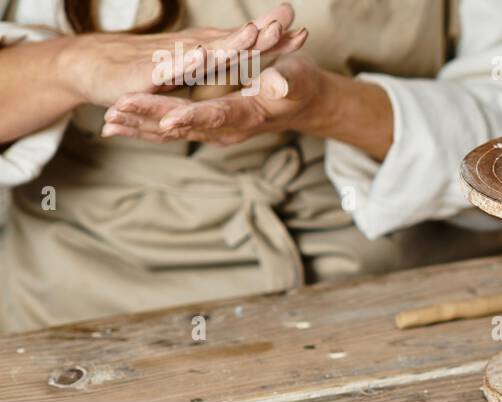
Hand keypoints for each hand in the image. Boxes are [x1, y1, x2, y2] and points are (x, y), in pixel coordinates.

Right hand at [55, 3, 305, 106]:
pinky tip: (199, 57)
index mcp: (209, 51)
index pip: (248, 44)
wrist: (94, 67)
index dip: (275, 39)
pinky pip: (168, 69)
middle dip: (261, 32)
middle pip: (233, 41)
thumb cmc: (151, 66)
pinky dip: (183, 63)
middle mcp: (193, 50)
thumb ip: (228, 61)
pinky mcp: (147, 74)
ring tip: (256, 34)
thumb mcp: (197, 66)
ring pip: (206, 51)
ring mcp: (171, 59)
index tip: (304, 31)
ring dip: (230, 43)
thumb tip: (263, 55)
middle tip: (286, 22)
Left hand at [103, 54, 322, 145]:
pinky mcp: (206, 126)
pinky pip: (171, 131)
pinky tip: (117, 126)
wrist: (303, 103)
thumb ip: (288, 81)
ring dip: (140, 127)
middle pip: (185, 126)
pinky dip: (144, 129)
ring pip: (172, 131)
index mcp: (249, 115)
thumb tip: (277, 83)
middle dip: (150, 118)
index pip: (216, 116)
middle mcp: (229, 128)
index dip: (191, 116)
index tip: (166, 117)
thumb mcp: (300, 79)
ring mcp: (216, 130)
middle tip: (119, 110)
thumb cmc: (301, 85)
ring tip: (108, 121)